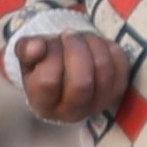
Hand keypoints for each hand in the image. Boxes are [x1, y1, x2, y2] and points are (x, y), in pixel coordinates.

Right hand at [11, 27, 131, 125]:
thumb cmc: (43, 64)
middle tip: (68, 34)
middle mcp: (72, 112)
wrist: (65, 71)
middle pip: (81, 83)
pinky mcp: (118, 90)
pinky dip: (108, 46)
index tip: (47, 42)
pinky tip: (95, 43)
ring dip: (92, 44)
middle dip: (75, 50)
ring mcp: (99, 103)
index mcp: (44, 105)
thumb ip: (26, 50)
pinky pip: (120, 65)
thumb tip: (37, 47)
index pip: (48, 82)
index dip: (50, 55)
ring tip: (81, 37)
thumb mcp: (28, 57)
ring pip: (103, 71)